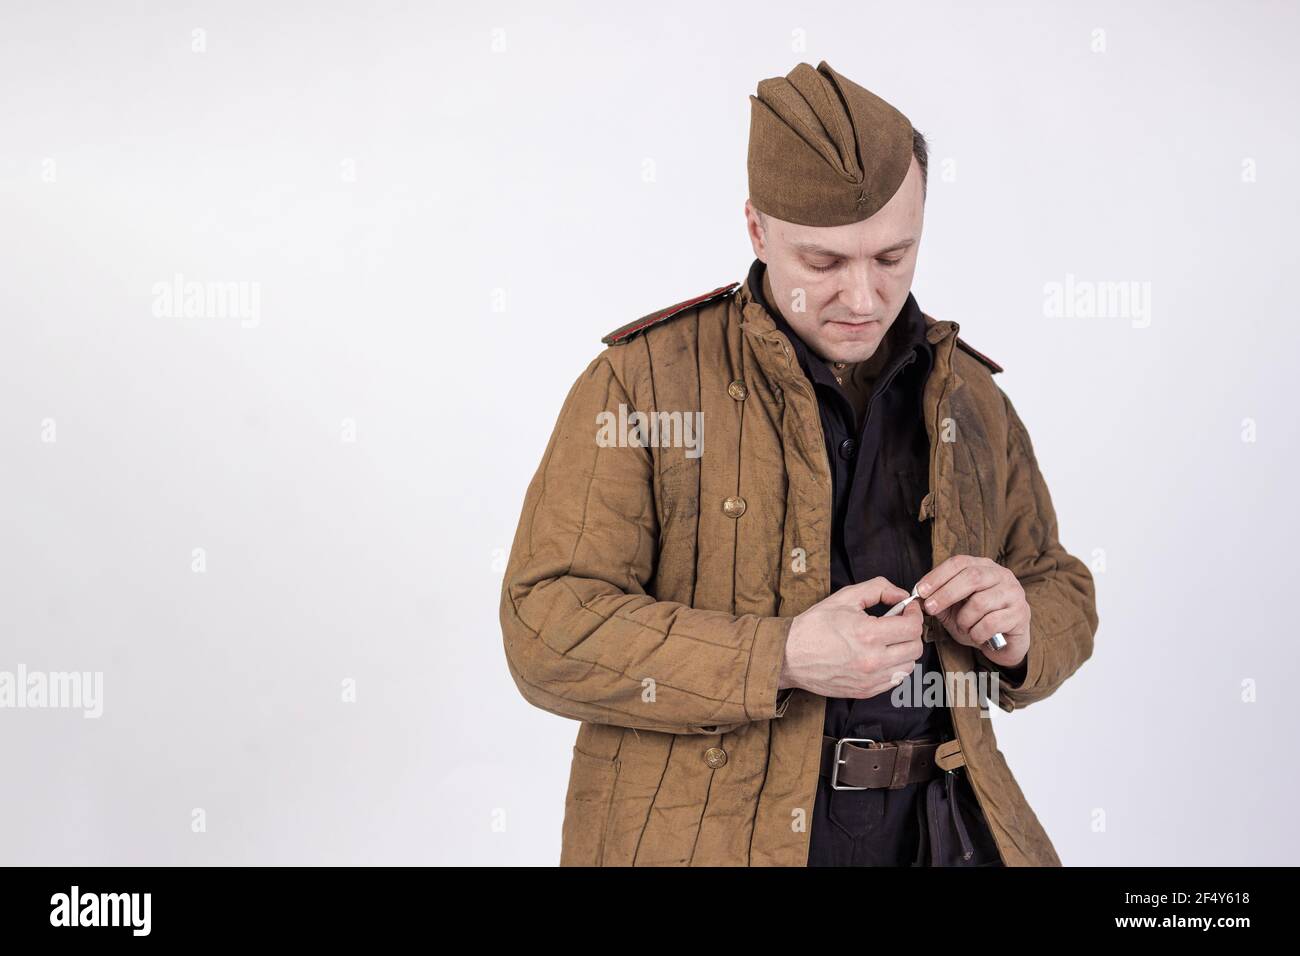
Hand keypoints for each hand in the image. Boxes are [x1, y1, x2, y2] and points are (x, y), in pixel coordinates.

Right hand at [779, 577, 924, 697]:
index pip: (912, 627)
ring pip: (909, 666)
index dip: (914, 614)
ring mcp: (870, 679)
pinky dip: (893, 667)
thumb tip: (901, 594)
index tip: (907, 609)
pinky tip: (879, 656)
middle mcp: (872, 660)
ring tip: (889, 641)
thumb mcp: (845, 597)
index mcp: (868, 634)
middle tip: (899, 623)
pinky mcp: (866, 691)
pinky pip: (895, 680)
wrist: (790, 655)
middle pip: (915, 648)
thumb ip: (878, 588)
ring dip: (904, 651)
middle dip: (911, 632)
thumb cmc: (815, 625)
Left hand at [915, 555, 1029, 669]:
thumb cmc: (977, 621)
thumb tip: (917, 596)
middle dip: (946, 594)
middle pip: (972, 577)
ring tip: (964, 627)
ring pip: (980, 602)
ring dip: (964, 620)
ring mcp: (1014, 593)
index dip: (938, 575)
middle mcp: (1002, 575)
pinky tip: (977, 635)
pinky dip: (977, 632)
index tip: (921, 590)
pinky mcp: (1021, 614)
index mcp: (984, 566)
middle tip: (931, 608)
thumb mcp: (953, 609)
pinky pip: (991, 623)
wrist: (1004, 643)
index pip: (959, 562)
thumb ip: (938, 599)